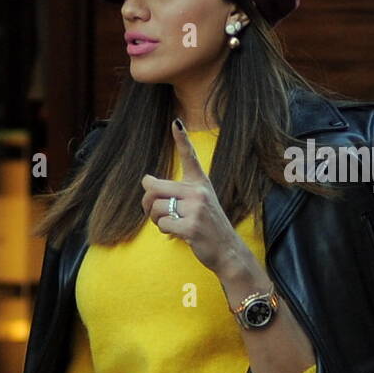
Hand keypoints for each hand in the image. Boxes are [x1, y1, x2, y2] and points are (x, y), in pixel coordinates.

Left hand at [140, 118, 253, 280]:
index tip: (176, 122)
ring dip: (155, 219)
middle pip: (155, 188)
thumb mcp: (197, 204)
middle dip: (146, 202)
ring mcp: (197, 208)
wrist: (227, 250)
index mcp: (200, 183)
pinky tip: (176, 233)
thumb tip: (146, 181)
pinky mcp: (192, 226)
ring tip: (168, 223)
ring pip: (156, 207)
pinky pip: (163, 225)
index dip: (182, 139)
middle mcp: (199, 191)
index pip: (189, 157)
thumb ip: (174, 192)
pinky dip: (164, 231)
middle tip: (152, 212)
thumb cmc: (206, 226)